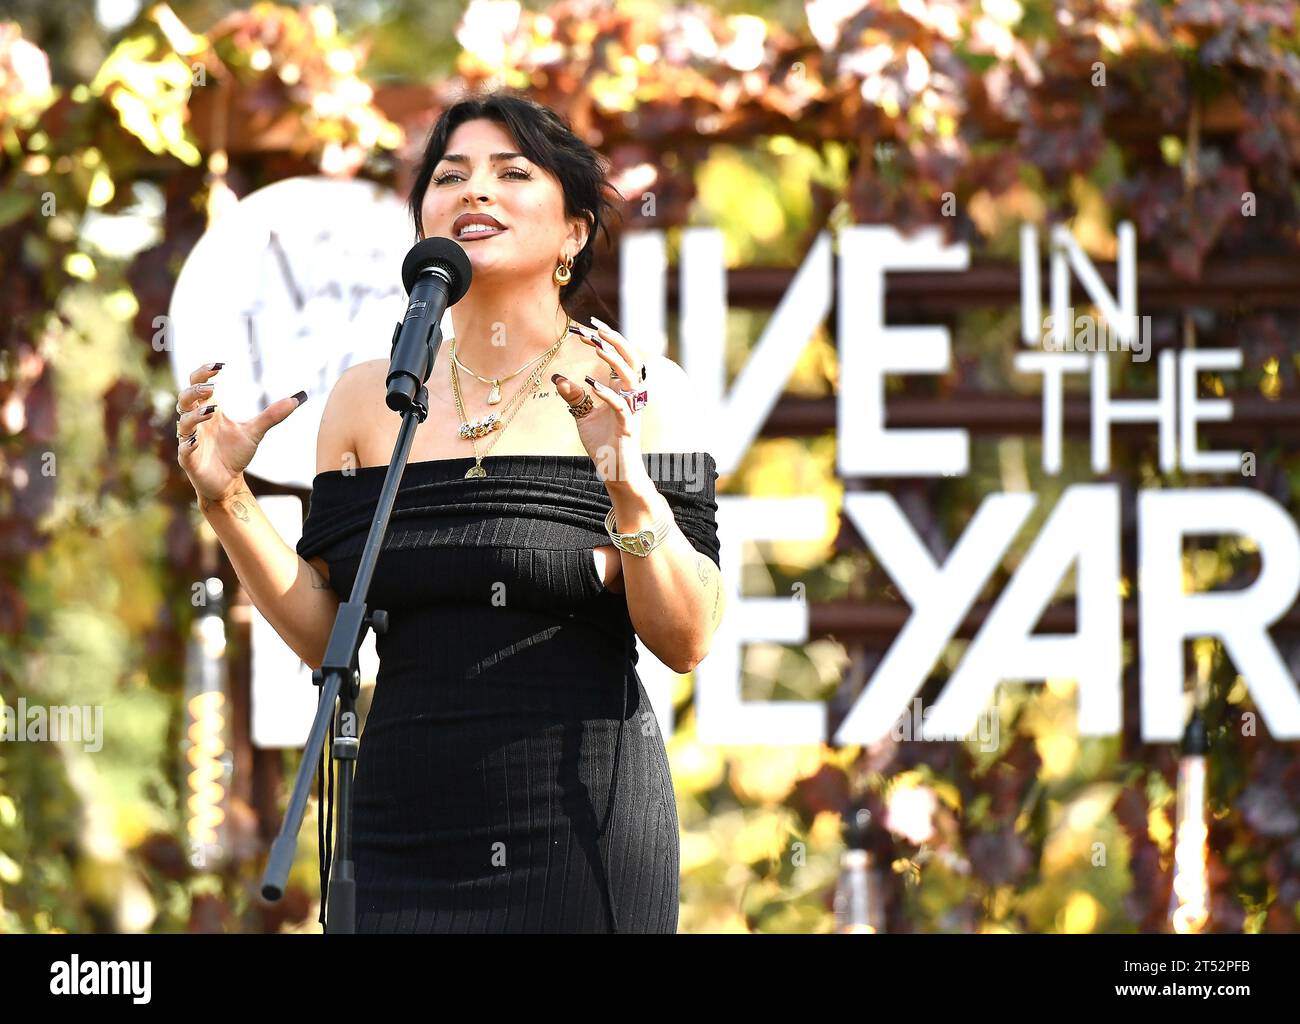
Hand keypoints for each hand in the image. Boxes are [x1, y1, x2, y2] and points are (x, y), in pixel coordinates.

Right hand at [175, 361, 307, 505]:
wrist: (228, 482)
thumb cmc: (236, 454)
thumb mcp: (255, 432)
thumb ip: (272, 415)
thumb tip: (297, 399)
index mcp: (209, 410)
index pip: (198, 384)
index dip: (204, 373)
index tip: (219, 365)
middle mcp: (196, 422)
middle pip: (186, 398)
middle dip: (196, 390)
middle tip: (211, 387)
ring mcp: (190, 440)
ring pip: (184, 422)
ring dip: (196, 415)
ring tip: (212, 410)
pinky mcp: (189, 459)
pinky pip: (184, 449)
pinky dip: (188, 443)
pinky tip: (195, 440)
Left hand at [552, 317, 649, 489]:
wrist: (616, 472)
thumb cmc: (603, 444)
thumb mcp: (583, 416)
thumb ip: (574, 397)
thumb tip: (558, 378)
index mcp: (623, 390)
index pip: (619, 358)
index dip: (606, 340)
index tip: (586, 327)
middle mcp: (631, 397)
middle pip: (632, 360)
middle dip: (615, 340)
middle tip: (595, 327)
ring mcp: (631, 411)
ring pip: (631, 378)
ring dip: (614, 360)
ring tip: (597, 347)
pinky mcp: (627, 428)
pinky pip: (621, 407)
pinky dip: (608, 394)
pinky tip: (591, 385)